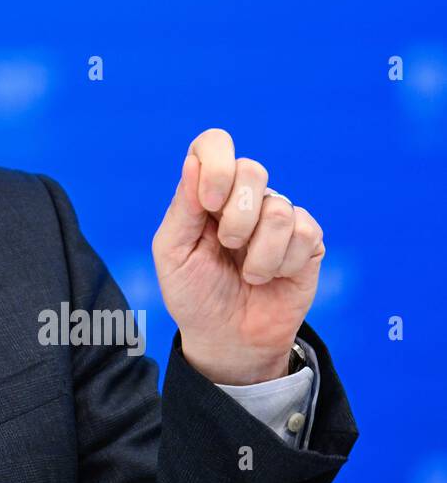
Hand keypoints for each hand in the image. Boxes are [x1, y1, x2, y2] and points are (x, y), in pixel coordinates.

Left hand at [151, 129, 324, 385]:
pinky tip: (271, 277)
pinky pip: (304, 233)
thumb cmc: (194, 294)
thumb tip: (193, 161)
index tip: (208, 203)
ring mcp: (278, 216)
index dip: (216, 165)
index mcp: (207, 192)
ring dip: (258, 253)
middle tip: (227, 246)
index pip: (214, 143)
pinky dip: (281, 263)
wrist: (228, 339)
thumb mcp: (173, 253)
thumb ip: (183, 207)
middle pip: (252, 169)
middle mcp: (244, 197)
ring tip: (247, 273)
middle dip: (236, 217)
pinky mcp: (308, 241)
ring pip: (279, 208)